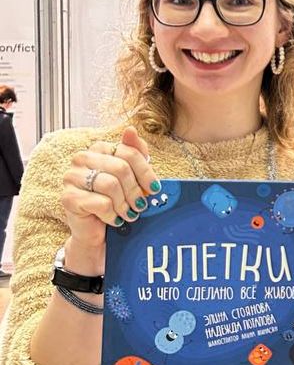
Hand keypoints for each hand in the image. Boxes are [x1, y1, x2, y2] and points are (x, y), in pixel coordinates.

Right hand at [61, 126, 160, 251]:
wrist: (97, 234)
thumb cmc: (116, 203)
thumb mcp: (131, 178)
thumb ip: (134, 154)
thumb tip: (131, 130)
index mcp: (98, 148)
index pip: (128, 152)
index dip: (145, 172)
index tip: (154, 189)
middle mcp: (81, 158)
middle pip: (121, 168)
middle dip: (135, 191)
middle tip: (140, 206)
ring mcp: (71, 177)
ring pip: (111, 185)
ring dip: (124, 205)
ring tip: (127, 214)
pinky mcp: (68, 198)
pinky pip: (101, 203)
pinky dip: (112, 215)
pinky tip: (113, 220)